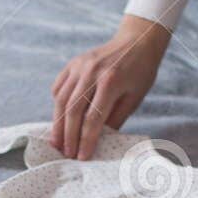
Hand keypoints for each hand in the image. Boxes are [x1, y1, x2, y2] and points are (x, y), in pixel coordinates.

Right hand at [51, 15, 170, 159]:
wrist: (137, 40)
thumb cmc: (140, 72)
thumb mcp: (134, 98)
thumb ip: (115, 119)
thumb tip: (98, 141)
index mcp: (110, 82)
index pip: (93, 118)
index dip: (86, 140)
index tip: (82, 157)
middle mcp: (91, 72)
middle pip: (73, 110)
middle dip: (68, 136)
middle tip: (66, 154)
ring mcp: (79, 66)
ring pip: (61, 99)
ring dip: (57, 124)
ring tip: (57, 142)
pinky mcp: (73, 63)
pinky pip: (59, 87)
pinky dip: (57, 104)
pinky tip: (59, 119)